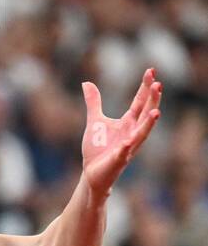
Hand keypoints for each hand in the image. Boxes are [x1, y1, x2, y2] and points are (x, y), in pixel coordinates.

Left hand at [81, 69, 161, 198]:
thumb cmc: (97, 149)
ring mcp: (127, 148)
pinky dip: (126, 148)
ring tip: (156, 112)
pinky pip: (123, 154)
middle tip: (158, 84)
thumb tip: (86, 83)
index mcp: (127, 123)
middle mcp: (132, 133)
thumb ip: (94, 102)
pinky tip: (128, 142)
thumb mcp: (95, 121)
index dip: (146, 86)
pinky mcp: (118, 161)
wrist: (91, 174)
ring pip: (141, 134)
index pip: (140, 101)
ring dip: (148, 124)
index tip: (151, 70)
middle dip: (152, 100)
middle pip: (145, 114)